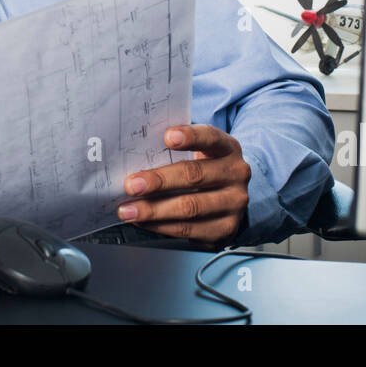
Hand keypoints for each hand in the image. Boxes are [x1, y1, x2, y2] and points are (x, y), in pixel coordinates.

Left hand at [116, 124, 251, 244]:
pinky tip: (143, 222)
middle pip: (194, 175)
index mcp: (228, 148)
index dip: (190, 136)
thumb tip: (135, 151)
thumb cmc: (204, 168)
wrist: (229, 198)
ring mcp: (233, 203)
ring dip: (153, 210)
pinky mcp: (225, 229)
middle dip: (158, 181)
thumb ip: (175, 149)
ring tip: (129, 210)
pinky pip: (188, 229)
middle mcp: (236, 174)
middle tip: (131, 185)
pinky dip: (160, 226)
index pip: (210, 137)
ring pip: (189, 207)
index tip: (167, 137)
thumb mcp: (198, 152)